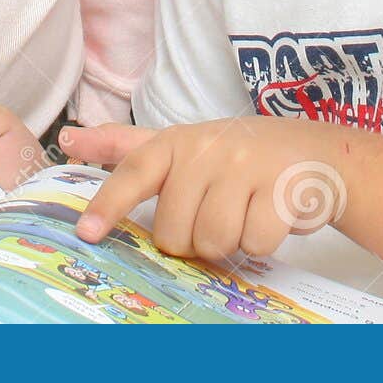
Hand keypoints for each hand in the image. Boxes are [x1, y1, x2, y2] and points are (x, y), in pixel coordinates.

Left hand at [65, 117, 349, 260]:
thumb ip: (126, 146)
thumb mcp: (182, 146)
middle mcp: (207, 148)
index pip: (134, 171)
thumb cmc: (237, 157)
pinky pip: (254, 243)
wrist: (313, 154)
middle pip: (175, 230)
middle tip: (216, 215)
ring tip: (243, 215)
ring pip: (213, 240)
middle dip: (193, 238)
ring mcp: (246, 166)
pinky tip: (271, 217)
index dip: (108, 203)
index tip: (87, 233)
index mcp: (177, 142)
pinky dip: (262, 243)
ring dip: (229, 243)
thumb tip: (69, 139)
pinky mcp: (281, 188)